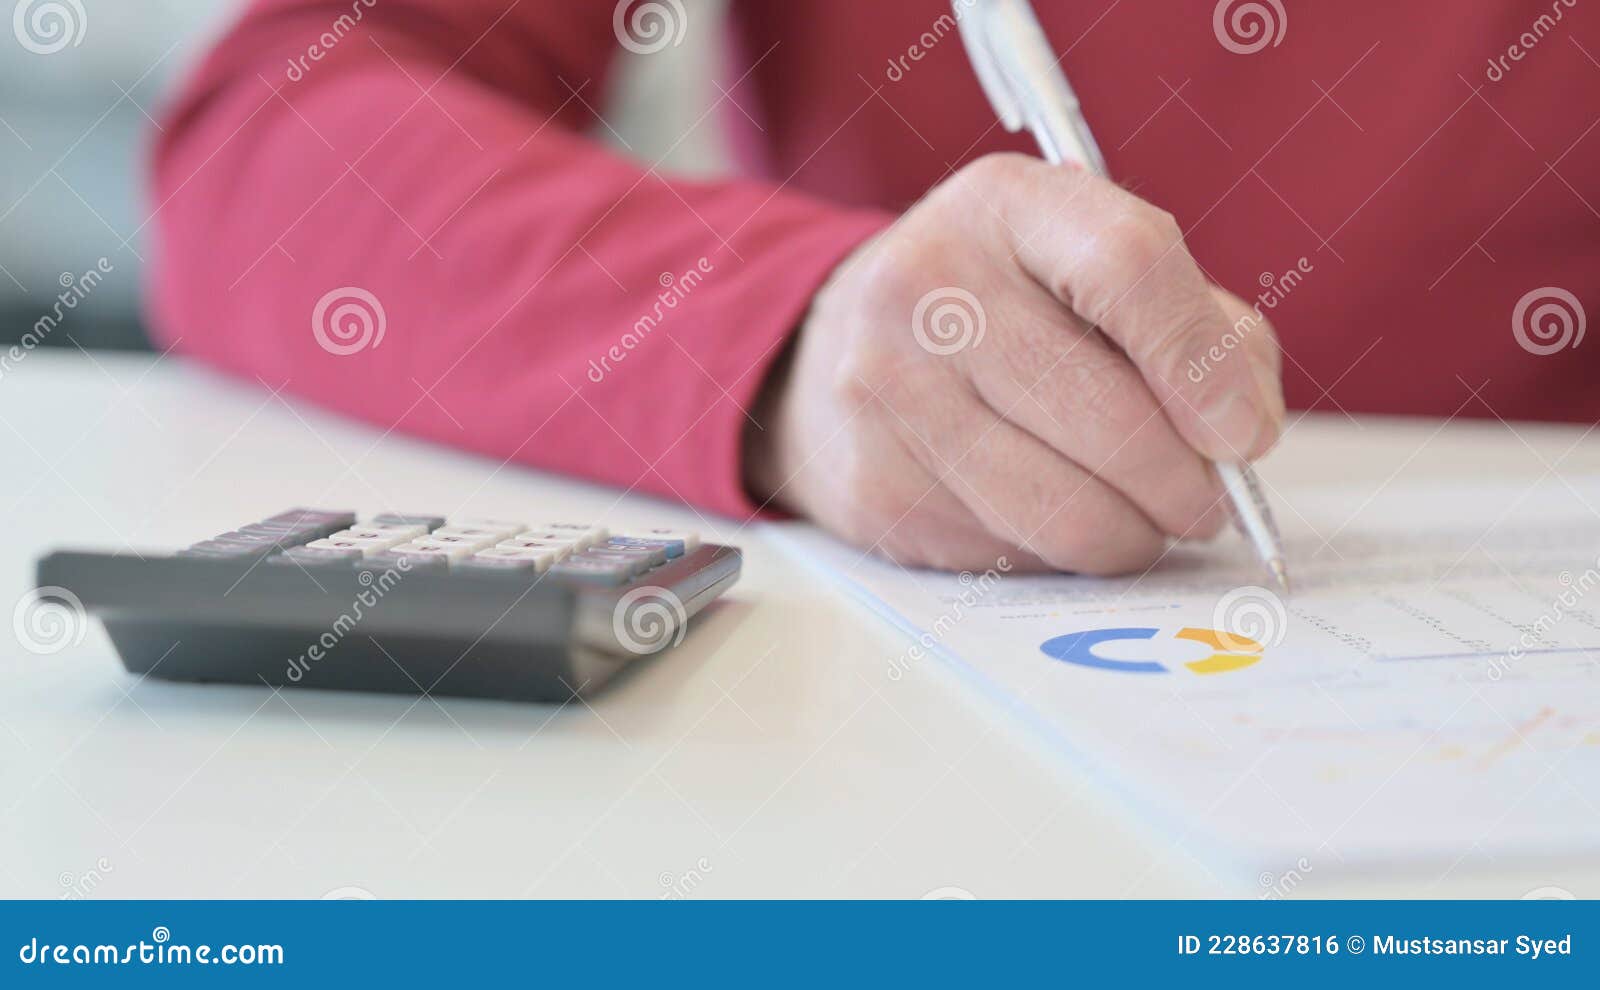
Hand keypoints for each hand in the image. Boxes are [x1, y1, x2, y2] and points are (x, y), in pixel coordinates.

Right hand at [744, 154, 1284, 573]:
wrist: (844, 349)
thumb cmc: (1007, 307)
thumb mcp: (1093, 266)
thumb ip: (1198, 324)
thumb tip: (1244, 432)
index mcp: (1004, 205)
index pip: (1127, 267)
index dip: (1203, 362)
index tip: (1244, 434)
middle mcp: (928, 286)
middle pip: (1105, 412)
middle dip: (1184, 482)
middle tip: (1207, 503)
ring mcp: (886, 389)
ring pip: (1061, 509)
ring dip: (1131, 535)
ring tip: (1143, 519)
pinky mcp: (872, 486)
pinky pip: (1009, 552)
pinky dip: (1058, 553)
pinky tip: (1051, 514)